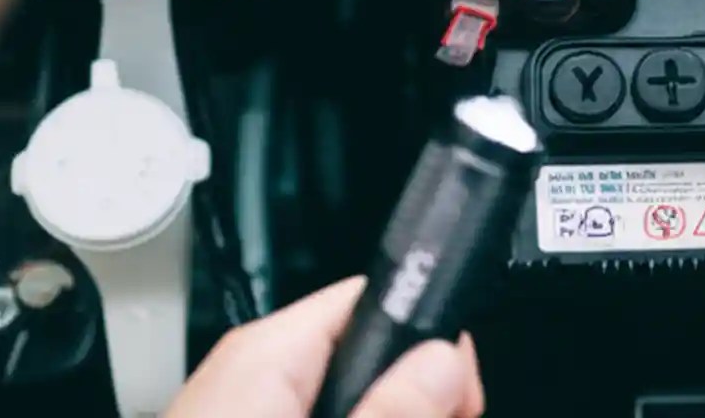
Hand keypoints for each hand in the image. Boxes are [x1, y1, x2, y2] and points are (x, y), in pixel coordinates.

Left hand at [168, 277, 484, 417]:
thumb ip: (387, 415)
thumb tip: (444, 360)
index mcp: (265, 357)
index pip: (373, 298)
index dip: (428, 345)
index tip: (456, 399)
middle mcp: (251, 374)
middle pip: (370, 356)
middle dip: (410, 405)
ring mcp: (247, 408)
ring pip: (350, 399)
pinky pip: (318, 415)